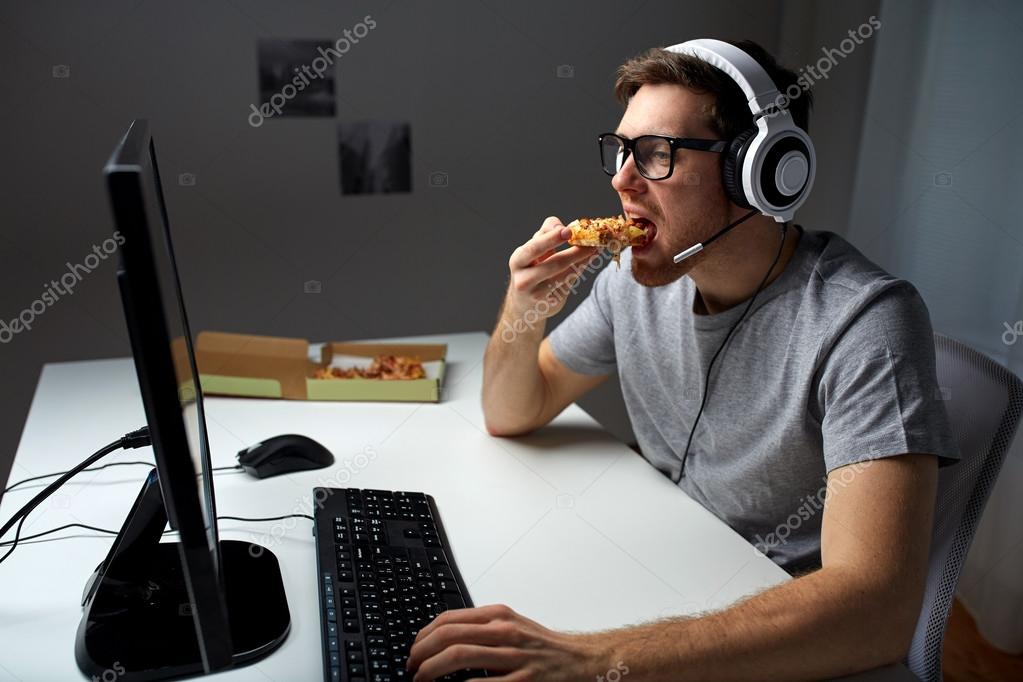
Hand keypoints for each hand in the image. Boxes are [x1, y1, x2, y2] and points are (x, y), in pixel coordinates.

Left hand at [406, 604, 602, 680]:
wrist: (582, 662)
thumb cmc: (545, 647)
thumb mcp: (513, 627)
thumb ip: (482, 629)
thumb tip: (444, 639)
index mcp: (499, 616)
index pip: (449, 618)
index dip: (424, 635)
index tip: (414, 649)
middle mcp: (505, 632)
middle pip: (449, 635)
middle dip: (422, 652)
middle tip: (412, 667)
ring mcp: (514, 657)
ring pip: (460, 655)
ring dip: (432, 669)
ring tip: (421, 680)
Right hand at [505, 216, 596, 320]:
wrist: (526, 304)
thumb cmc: (531, 269)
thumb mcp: (533, 249)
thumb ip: (546, 233)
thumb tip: (563, 227)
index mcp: (518, 261)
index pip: (534, 248)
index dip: (551, 238)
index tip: (569, 230)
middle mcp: (523, 279)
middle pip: (553, 264)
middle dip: (574, 253)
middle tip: (590, 242)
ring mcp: (537, 294)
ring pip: (565, 275)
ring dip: (582, 260)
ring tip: (595, 249)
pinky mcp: (550, 303)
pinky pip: (569, 283)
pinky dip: (580, 269)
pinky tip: (590, 260)